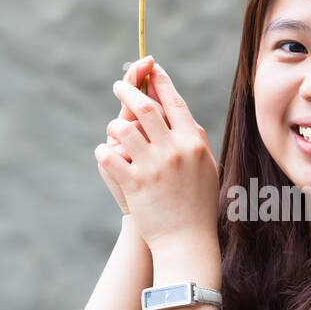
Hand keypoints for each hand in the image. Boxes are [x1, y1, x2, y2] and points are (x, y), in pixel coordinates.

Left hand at [94, 63, 218, 252]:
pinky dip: (104, 151)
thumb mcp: (206, 168)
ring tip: (113, 129)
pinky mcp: (135, 183)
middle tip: (118, 85)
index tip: (150, 68)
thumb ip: (196, 140)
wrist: (185, 241)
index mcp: (193, 142)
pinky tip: (105, 153)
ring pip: (123, 128)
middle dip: (128, 90)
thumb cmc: (198, 205)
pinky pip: (109, 156)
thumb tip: (184, 114)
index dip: (160, 82)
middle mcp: (174, 149)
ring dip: (114, 125)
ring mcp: (153, 166)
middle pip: (145, 107)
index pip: (174, 102)